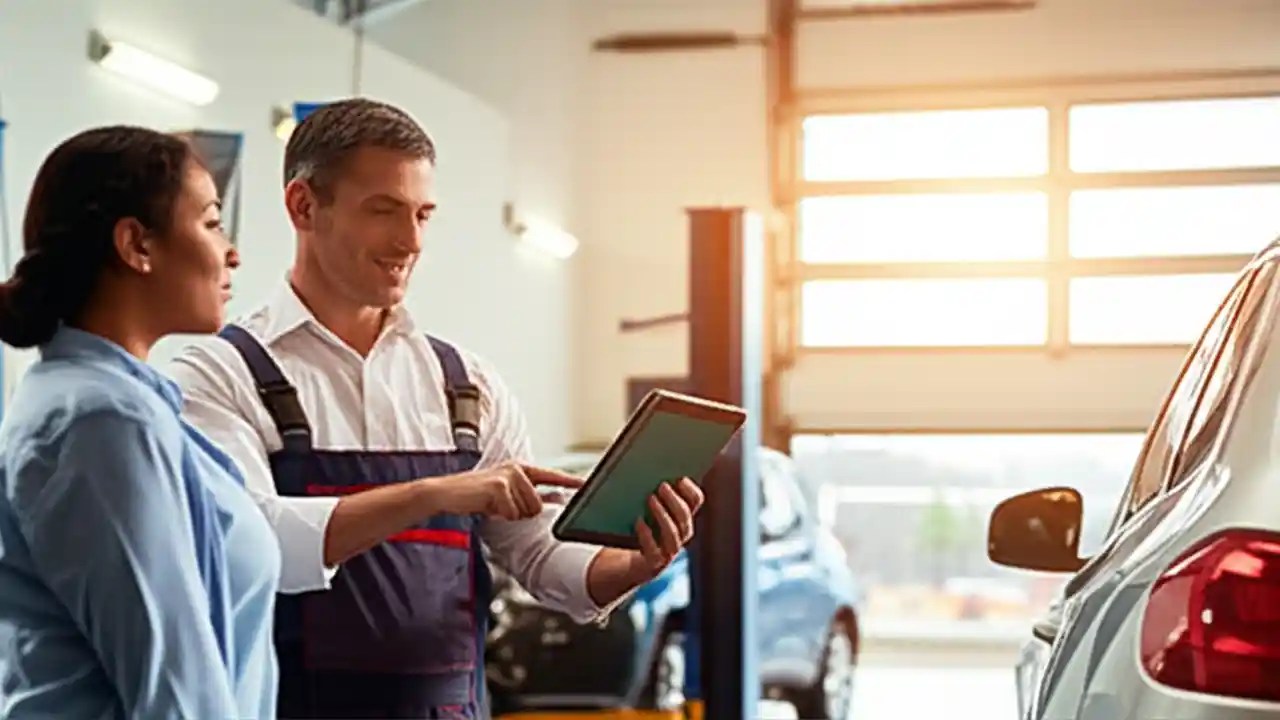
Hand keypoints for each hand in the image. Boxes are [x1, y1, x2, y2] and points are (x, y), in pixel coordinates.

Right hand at [424, 462, 583, 519]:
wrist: (445, 493)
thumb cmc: (474, 496)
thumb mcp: (503, 493)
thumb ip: (524, 495)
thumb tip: (545, 505)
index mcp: (521, 469)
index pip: (551, 476)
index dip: (570, 482)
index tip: (587, 485)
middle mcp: (518, 469)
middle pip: (537, 506)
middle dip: (519, 513)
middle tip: (500, 507)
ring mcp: (509, 476)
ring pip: (526, 511)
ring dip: (508, 514)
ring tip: (492, 505)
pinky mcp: (500, 486)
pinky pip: (511, 514)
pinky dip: (498, 516)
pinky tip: (486, 506)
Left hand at [628, 478, 704, 581]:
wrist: (628, 564)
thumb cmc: (639, 530)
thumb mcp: (647, 510)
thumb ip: (655, 494)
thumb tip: (650, 470)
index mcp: (683, 518)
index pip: (696, 501)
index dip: (691, 490)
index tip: (681, 477)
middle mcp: (681, 536)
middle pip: (685, 517)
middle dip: (675, 500)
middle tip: (662, 485)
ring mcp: (669, 551)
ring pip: (673, 534)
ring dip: (663, 514)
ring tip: (650, 498)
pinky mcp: (654, 563)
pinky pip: (654, 550)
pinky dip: (647, 534)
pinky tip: (638, 521)